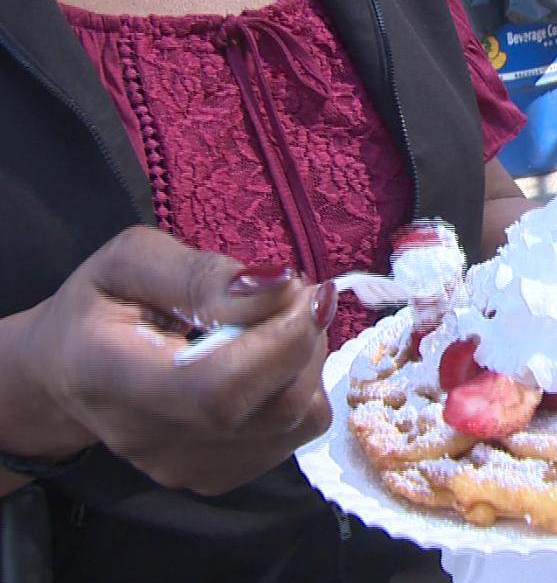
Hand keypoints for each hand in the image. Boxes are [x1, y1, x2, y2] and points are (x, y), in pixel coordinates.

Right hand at [5, 226, 333, 494]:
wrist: (67, 377)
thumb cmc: (101, 308)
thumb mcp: (131, 262)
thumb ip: (203, 276)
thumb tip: (282, 287)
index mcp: (117, 381)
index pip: (221, 387)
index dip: (281, 338)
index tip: (304, 287)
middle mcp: (157, 442)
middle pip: (276, 407)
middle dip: (305, 339)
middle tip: (295, 294)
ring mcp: (191, 469)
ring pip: (297, 420)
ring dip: (307, 361)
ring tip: (275, 324)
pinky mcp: (221, 476)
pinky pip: (294, 433)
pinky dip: (297, 387)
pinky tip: (264, 361)